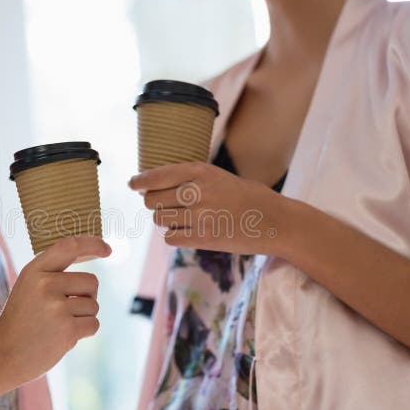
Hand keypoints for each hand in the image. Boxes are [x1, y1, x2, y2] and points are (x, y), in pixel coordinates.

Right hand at [0, 236, 110, 384]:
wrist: (2, 356)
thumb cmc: (21, 321)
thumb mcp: (28, 288)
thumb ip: (53, 274)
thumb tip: (91, 265)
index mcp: (34, 271)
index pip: (70, 246)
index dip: (92, 244)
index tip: (107, 249)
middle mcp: (46, 285)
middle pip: (91, 282)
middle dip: (86, 296)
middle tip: (63, 310)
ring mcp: (57, 307)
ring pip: (94, 305)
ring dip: (83, 317)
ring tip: (57, 325)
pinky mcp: (67, 329)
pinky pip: (94, 323)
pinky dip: (84, 331)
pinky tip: (62, 337)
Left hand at [129, 162, 287, 254]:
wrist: (276, 222)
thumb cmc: (250, 198)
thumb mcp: (221, 178)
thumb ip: (193, 180)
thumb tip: (157, 186)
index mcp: (201, 171)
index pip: (158, 175)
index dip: (140, 181)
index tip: (133, 184)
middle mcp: (197, 192)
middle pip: (153, 199)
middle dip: (153, 203)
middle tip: (161, 206)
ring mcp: (199, 216)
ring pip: (160, 219)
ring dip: (165, 220)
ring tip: (182, 219)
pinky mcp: (203, 238)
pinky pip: (170, 238)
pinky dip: (174, 236)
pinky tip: (187, 233)